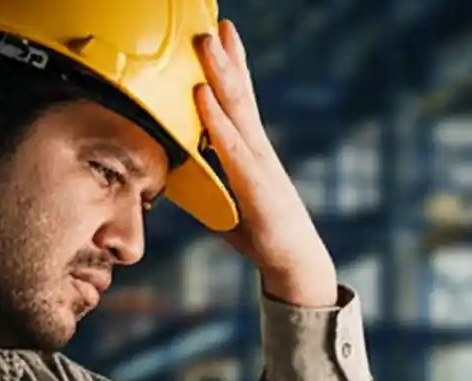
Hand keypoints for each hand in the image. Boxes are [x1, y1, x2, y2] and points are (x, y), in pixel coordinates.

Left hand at [194, 20, 338, 307]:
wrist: (294, 265)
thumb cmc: (262, 235)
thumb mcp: (228, 203)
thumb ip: (207, 182)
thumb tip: (177, 169)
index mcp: (252, 152)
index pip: (240, 102)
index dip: (231, 67)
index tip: (220, 34)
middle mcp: (258, 150)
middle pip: (240, 95)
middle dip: (226, 57)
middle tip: (214, 23)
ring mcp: (260, 164)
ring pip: (237, 110)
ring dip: (219, 74)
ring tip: (206, 42)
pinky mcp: (256, 184)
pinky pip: (231, 145)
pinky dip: (215, 118)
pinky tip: (203, 96)